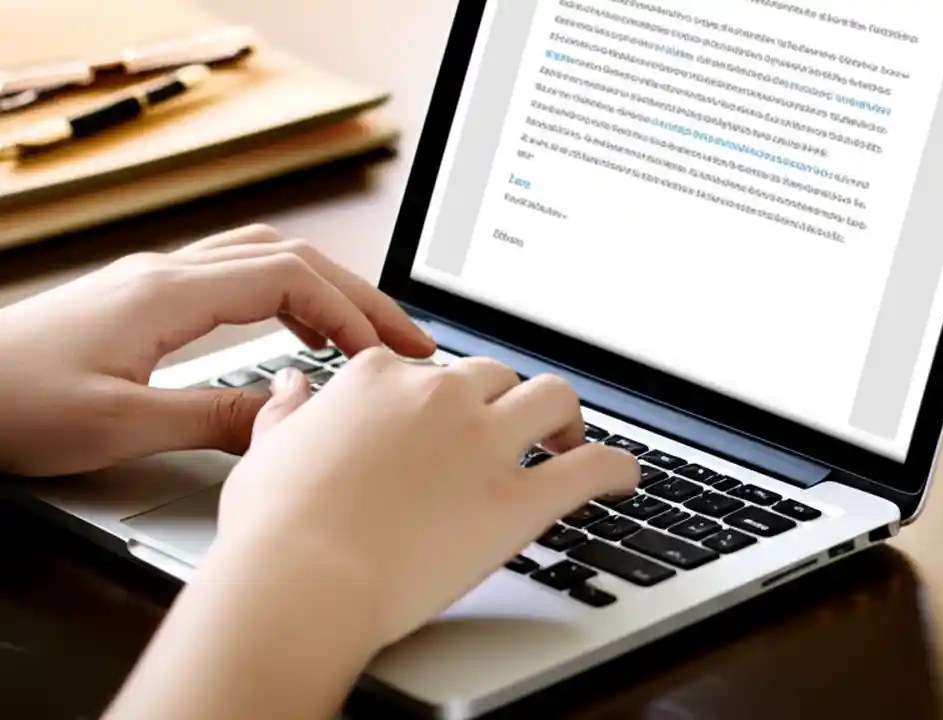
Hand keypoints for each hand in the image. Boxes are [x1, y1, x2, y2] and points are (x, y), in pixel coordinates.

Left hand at [0, 224, 433, 476]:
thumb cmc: (9, 403)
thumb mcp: (120, 426)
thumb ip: (214, 418)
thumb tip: (289, 416)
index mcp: (168, 294)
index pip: (290, 279)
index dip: (351, 313)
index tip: (388, 356)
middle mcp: (166, 274)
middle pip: (290, 258)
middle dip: (357, 295)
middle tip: (408, 339)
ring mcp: (154, 282)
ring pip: (265, 259)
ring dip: (325, 290)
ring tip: (366, 335)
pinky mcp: (143, 300)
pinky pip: (237, 276)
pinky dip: (287, 296)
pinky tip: (297, 330)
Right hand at [214, 352, 638, 648]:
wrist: (299, 585)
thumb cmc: (273, 531)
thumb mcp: (265, 453)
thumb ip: (287, 412)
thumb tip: (294, 386)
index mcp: (378, 378)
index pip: (429, 369)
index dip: (444, 399)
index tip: (448, 422)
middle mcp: (437, 396)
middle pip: (497, 376)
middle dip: (507, 402)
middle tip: (511, 433)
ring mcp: (483, 442)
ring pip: (554, 397)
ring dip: (566, 418)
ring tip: (568, 442)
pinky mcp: (518, 498)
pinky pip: (593, 466)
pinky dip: (619, 468)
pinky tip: (623, 480)